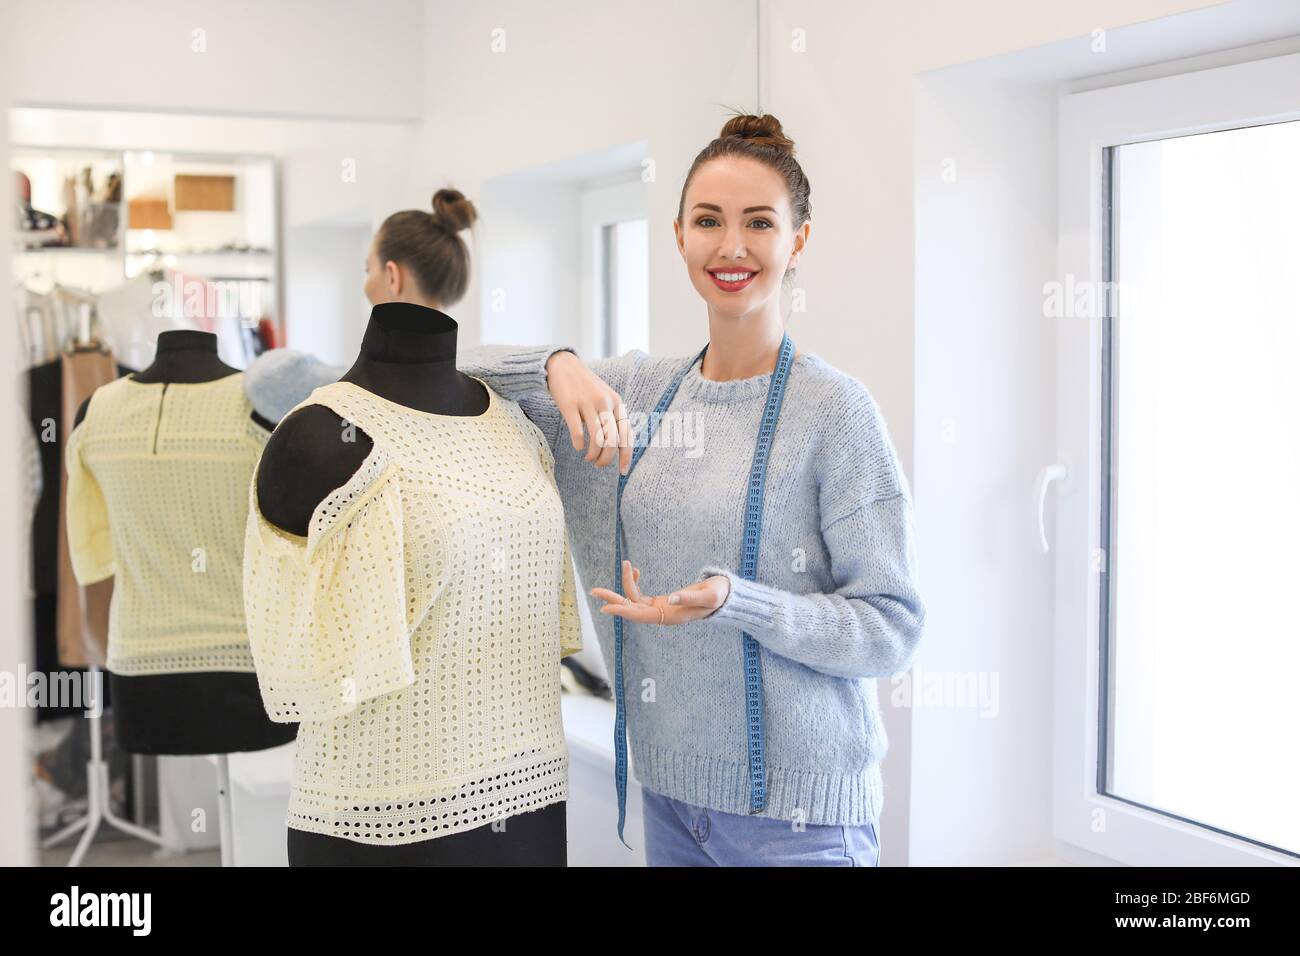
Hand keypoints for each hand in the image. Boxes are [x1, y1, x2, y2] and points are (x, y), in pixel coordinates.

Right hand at [546, 351, 630, 473]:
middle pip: (612, 440)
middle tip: (597, 464)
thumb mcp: (605, 398)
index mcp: (617, 402)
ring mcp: (587, 403)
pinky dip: (579, 444)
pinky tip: (578, 446)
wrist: (563, 365)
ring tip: (588, 458)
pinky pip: (578, 432)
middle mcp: (605, 402)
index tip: (622, 471)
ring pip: (596, 439)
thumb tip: (618, 447)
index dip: (626, 456)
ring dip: (593, 455)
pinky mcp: (569, 405)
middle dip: (606, 459)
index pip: (626, 434)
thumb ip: (613, 417)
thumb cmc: (585, 387)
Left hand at [590, 560, 730, 625]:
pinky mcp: (661, 602)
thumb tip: (670, 599)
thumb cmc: (719, 596)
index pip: (642, 616)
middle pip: (632, 610)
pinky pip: (641, 596)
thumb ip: (690, 598)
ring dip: (623, 587)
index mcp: (672, 617)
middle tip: (594, 591)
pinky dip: (634, 584)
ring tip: (620, 566)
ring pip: (634, 602)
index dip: (624, 612)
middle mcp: (663, 615)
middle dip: (613, 600)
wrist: (726, 596)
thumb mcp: (709, 595)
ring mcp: (660, 609)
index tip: (606, 608)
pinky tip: (634, 571)